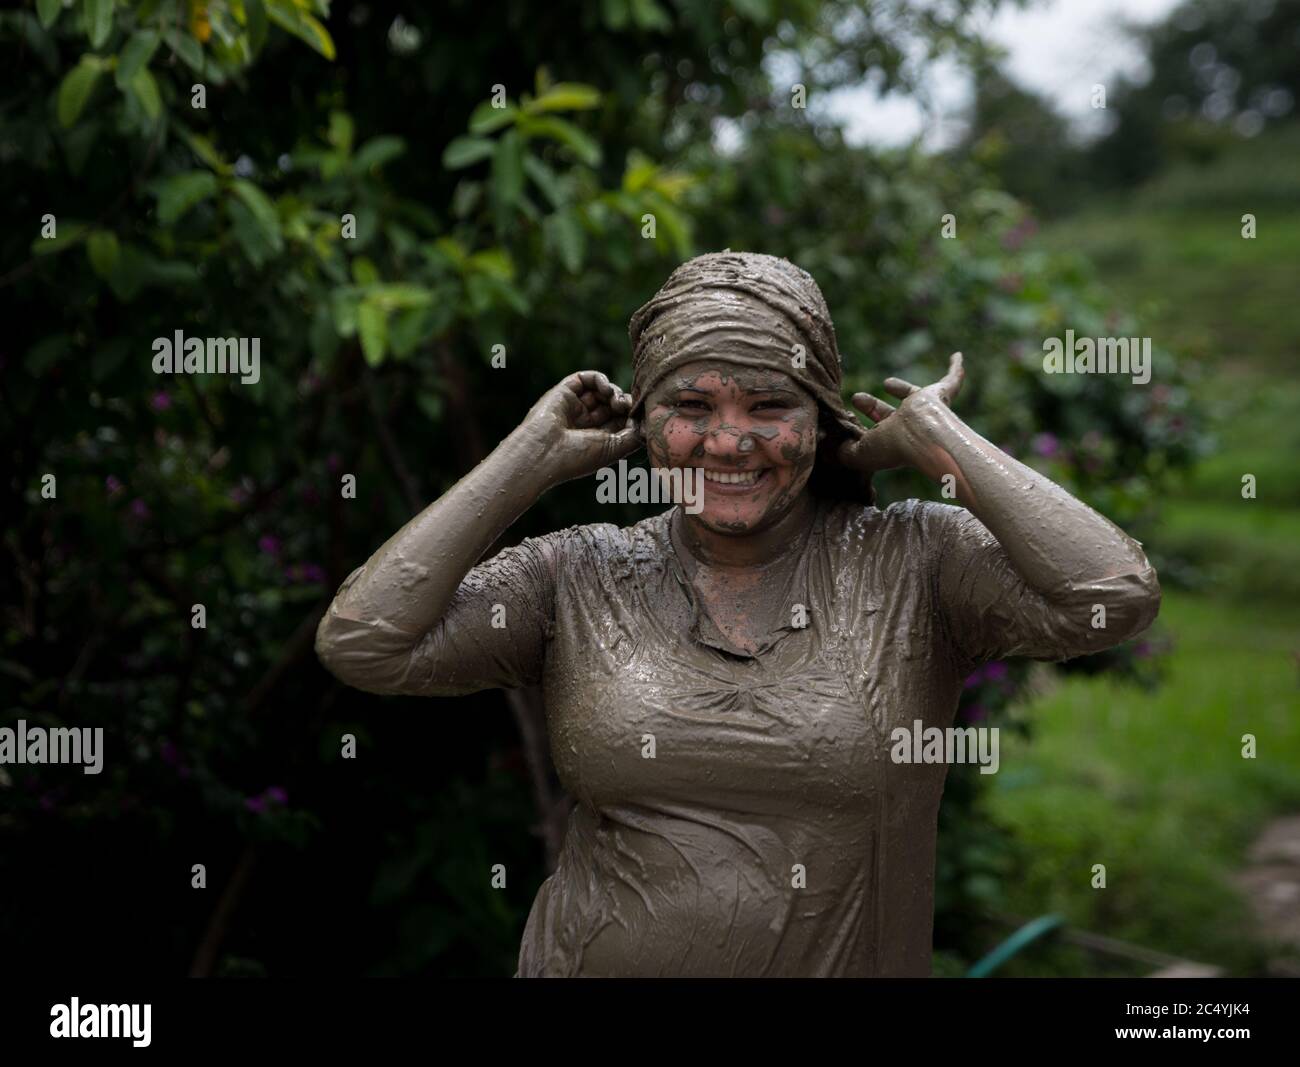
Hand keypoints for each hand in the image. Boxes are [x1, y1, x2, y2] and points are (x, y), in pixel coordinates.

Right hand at [518, 370, 641, 486]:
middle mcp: (585, 423)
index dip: (632, 416)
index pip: (621, 422)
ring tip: (616, 401)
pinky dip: (600, 379)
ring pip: (602, 391)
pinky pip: (586, 378)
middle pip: (613, 405)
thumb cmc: (577, 457)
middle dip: (624, 404)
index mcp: (596, 439)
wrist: (544, 452)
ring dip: (614, 392)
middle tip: (627, 407)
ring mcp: (575, 406)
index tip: (641, 417)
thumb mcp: (613, 449)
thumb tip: (647, 424)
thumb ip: (634, 436)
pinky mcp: (565, 391)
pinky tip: (606, 388)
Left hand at [837, 352, 964, 478]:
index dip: (856, 428)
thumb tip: (831, 449)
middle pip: (888, 413)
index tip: (848, 417)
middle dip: (872, 406)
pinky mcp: (940, 394)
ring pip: (913, 395)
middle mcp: (908, 425)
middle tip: (857, 398)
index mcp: (890, 438)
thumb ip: (845, 451)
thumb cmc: (894, 446)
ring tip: (887, 383)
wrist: (925, 437)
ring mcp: (925, 410)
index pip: (873, 430)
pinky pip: (951, 380)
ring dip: (901, 389)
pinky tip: (958, 357)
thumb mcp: (861, 451)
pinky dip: (956, 369)